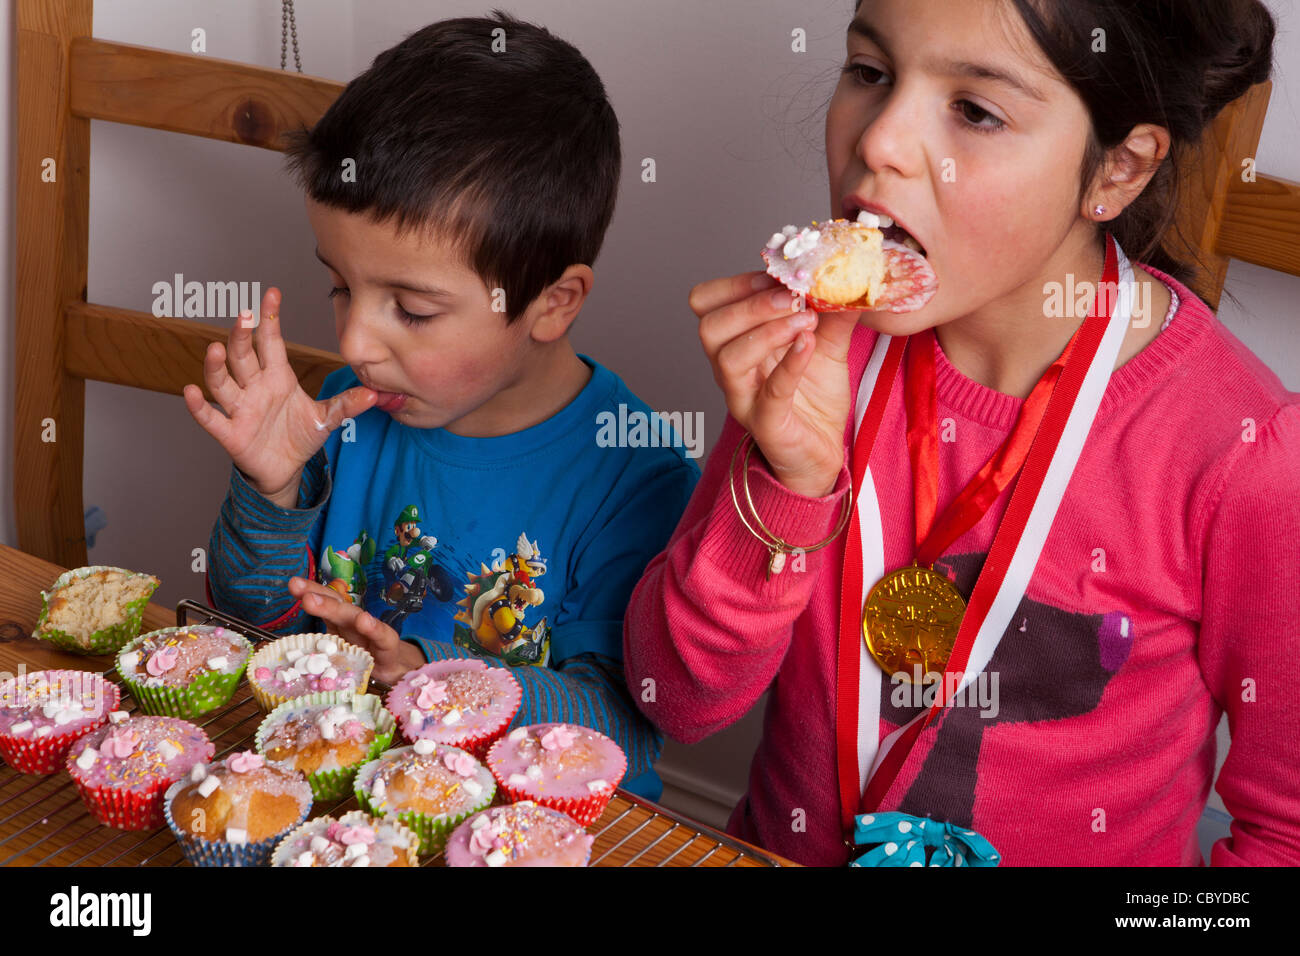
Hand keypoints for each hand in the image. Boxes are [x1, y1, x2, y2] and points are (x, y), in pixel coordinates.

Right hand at [183, 286, 377, 507]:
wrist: (285, 469)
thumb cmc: (299, 435)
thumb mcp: (326, 418)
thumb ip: (347, 404)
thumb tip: (375, 393)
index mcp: (277, 376)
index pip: (271, 341)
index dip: (270, 318)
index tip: (272, 293)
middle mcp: (255, 387)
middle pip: (243, 355)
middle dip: (242, 335)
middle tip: (243, 314)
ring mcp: (240, 408)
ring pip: (223, 381)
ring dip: (217, 365)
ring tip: (216, 348)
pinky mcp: (231, 433)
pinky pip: (211, 418)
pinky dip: (199, 407)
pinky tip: (191, 392)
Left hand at [287, 576, 423, 684]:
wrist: (403, 675)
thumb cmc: (368, 666)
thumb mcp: (341, 661)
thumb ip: (322, 656)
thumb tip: (287, 660)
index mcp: (342, 628)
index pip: (328, 605)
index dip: (312, 592)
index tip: (294, 584)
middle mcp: (356, 628)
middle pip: (338, 607)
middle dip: (319, 596)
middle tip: (299, 590)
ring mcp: (373, 638)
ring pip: (354, 620)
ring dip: (335, 609)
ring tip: (313, 601)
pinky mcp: (390, 652)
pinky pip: (383, 639)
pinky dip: (375, 629)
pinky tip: (365, 621)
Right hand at [692, 271, 860, 496]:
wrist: (822, 450)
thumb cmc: (813, 396)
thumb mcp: (826, 342)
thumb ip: (833, 309)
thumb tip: (850, 273)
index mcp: (735, 341)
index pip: (706, 303)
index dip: (736, 284)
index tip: (777, 277)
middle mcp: (730, 369)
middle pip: (710, 327)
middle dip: (750, 305)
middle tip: (792, 298)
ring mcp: (744, 398)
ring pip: (729, 358)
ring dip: (767, 331)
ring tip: (806, 321)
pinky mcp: (766, 424)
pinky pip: (770, 392)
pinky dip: (790, 363)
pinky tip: (808, 344)